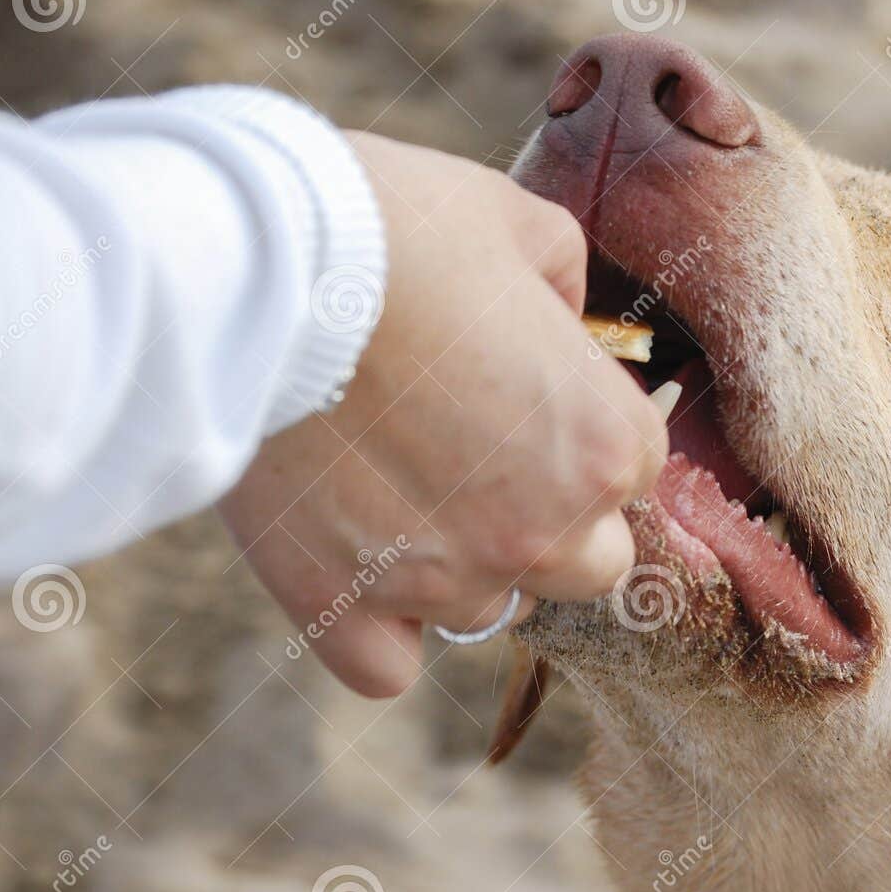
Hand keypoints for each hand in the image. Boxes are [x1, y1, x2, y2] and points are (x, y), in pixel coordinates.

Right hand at [219, 132, 664, 696]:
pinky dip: (377, 631)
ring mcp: (445, 580)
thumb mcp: (521, 223)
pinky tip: (357, 571)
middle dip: (551, 519)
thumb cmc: (399, 230)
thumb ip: (569, 286)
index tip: (523, 397)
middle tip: (477, 455)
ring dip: (460, 563)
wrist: (255, 265)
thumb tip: (569, 320)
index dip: (580, 431)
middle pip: (592, 564)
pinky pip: (387, 668)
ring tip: (393, 486)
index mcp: (604, 445)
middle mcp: (544, 531)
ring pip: (488, 608)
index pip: (635, 472)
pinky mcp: (345, 608)